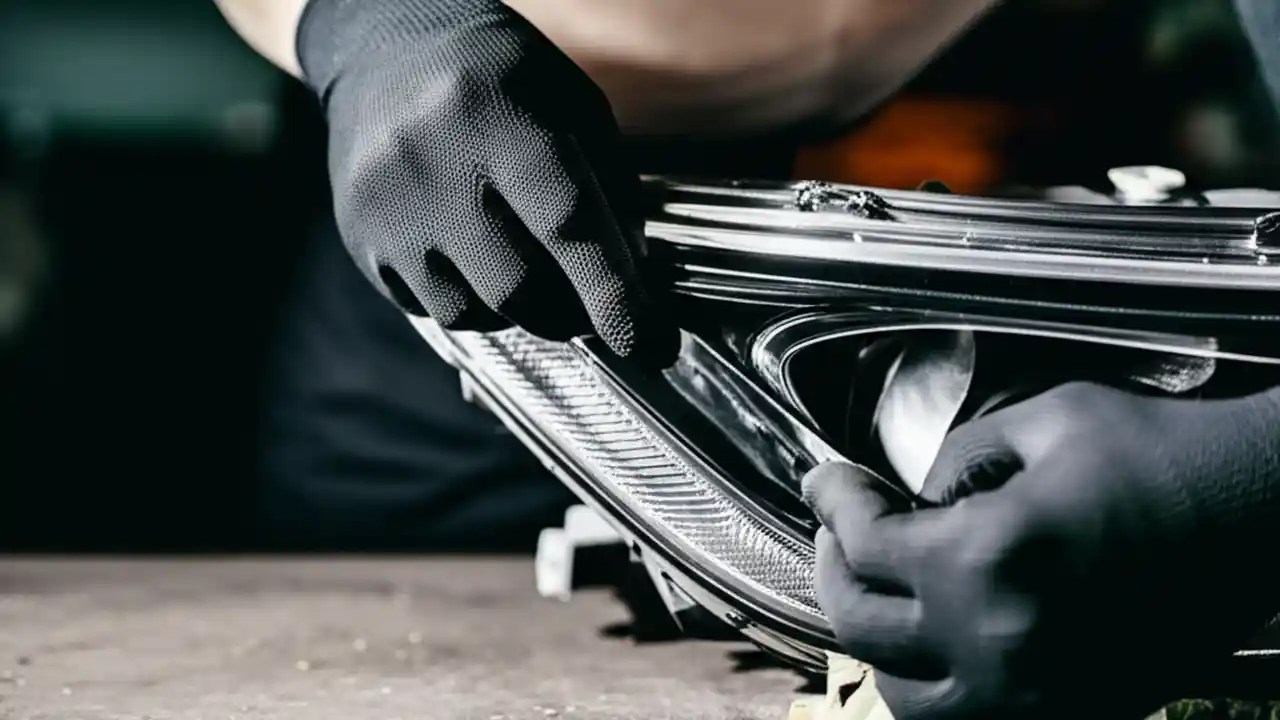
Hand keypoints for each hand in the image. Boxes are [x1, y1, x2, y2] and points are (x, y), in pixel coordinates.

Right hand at [297, 0, 676, 366]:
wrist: (387, 51)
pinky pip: (428, 308)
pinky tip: (476, 257)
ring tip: (527, 264)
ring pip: (472, 311)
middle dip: (569, 312)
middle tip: (590, 303)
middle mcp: (431, 162)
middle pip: (519, 287)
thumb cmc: (503, 80)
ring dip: (518, 310)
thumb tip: (633, 284)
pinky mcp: (359, 238)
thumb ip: (611, 189)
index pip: (566, 223)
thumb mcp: (574, 106)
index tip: (649, 343)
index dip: (612, 292)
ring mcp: (386, 206)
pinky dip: (470, 301)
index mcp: (497, 113)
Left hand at [805, 382, 1279, 719]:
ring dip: (875, 643)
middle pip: (861, 622)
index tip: (824, 479)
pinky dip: (936, 687)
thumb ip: (954, 457)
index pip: (862, 541)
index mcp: (987, 557)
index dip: (831, 499)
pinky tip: (936, 644)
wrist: (1259, 511)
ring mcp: (1037, 690)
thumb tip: (909, 494)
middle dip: (834, 566)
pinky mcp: (1076, 708)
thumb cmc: (1161, 455)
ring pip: (906, 697)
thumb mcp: (1041, 422)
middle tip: (839, 529)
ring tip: (879, 593)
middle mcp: (1000, 638)